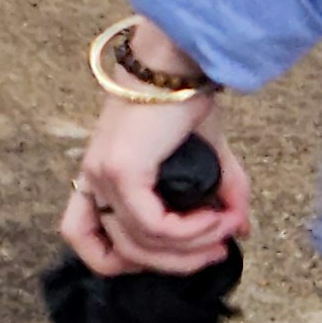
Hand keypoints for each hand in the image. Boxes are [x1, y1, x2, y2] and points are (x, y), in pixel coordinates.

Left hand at [60, 86, 242, 277]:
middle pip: (120, 254)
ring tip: (225, 228)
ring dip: (191, 247)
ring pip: (141, 245)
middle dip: (175, 263)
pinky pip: (154, 226)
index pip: (81, 236)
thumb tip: (240, 229)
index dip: (122, 259)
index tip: (170, 254)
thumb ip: (219, 194)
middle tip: (217, 251)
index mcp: (99, 175)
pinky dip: (190, 231)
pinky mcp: (122, 170)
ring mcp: (103, 174)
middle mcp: (93, 177)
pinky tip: (216, 219)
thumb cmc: (183, 99)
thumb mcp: (203, 156)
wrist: (178, 59)